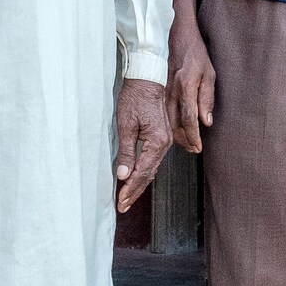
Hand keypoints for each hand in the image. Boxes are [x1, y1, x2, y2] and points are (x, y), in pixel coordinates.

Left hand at [114, 77, 171, 212]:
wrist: (146, 79)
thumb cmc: (135, 98)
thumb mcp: (126, 125)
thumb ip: (126, 152)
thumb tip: (123, 175)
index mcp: (158, 142)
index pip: (142, 173)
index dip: (130, 189)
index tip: (120, 202)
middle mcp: (165, 144)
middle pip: (149, 174)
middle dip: (134, 191)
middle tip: (122, 206)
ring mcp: (165, 140)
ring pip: (152, 169)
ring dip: (139, 184)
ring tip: (127, 198)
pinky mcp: (161, 137)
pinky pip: (153, 160)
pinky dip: (143, 172)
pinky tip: (136, 178)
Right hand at [169, 18, 215, 153]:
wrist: (175, 36)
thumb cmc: (194, 53)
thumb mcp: (208, 73)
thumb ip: (207, 98)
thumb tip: (206, 122)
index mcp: (186, 87)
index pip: (189, 118)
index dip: (193, 136)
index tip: (198, 148)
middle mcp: (172, 92)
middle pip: (175, 124)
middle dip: (184, 141)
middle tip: (193, 150)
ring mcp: (163, 92)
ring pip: (166, 121)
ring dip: (175, 136)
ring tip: (186, 145)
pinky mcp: (159, 91)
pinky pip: (161, 114)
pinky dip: (167, 126)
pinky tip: (173, 132)